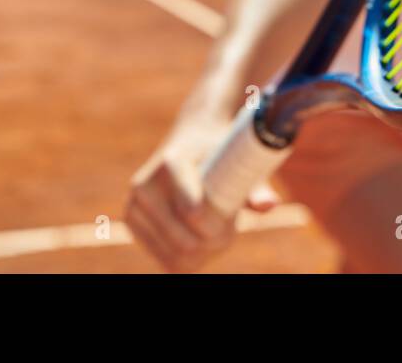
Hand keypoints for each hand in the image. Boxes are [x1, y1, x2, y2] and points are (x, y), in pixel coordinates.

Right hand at [125, 124, 278, 271]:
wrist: (192, 139)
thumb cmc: (221, 152)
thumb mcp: (238, 160)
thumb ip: (255, 185)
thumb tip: (270, 205)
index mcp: (172, 163)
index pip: (196, 213)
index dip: (222, 226)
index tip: (235, 216)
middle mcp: (145, 184)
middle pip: (186, 241)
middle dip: (216, 243)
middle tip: (230, 228)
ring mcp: (134, 205)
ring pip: (175, 256)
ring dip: (203, 254)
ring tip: (216, 233)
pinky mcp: (131, 222)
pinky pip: (164, 261)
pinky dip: (188, 262)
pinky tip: (199, 241)